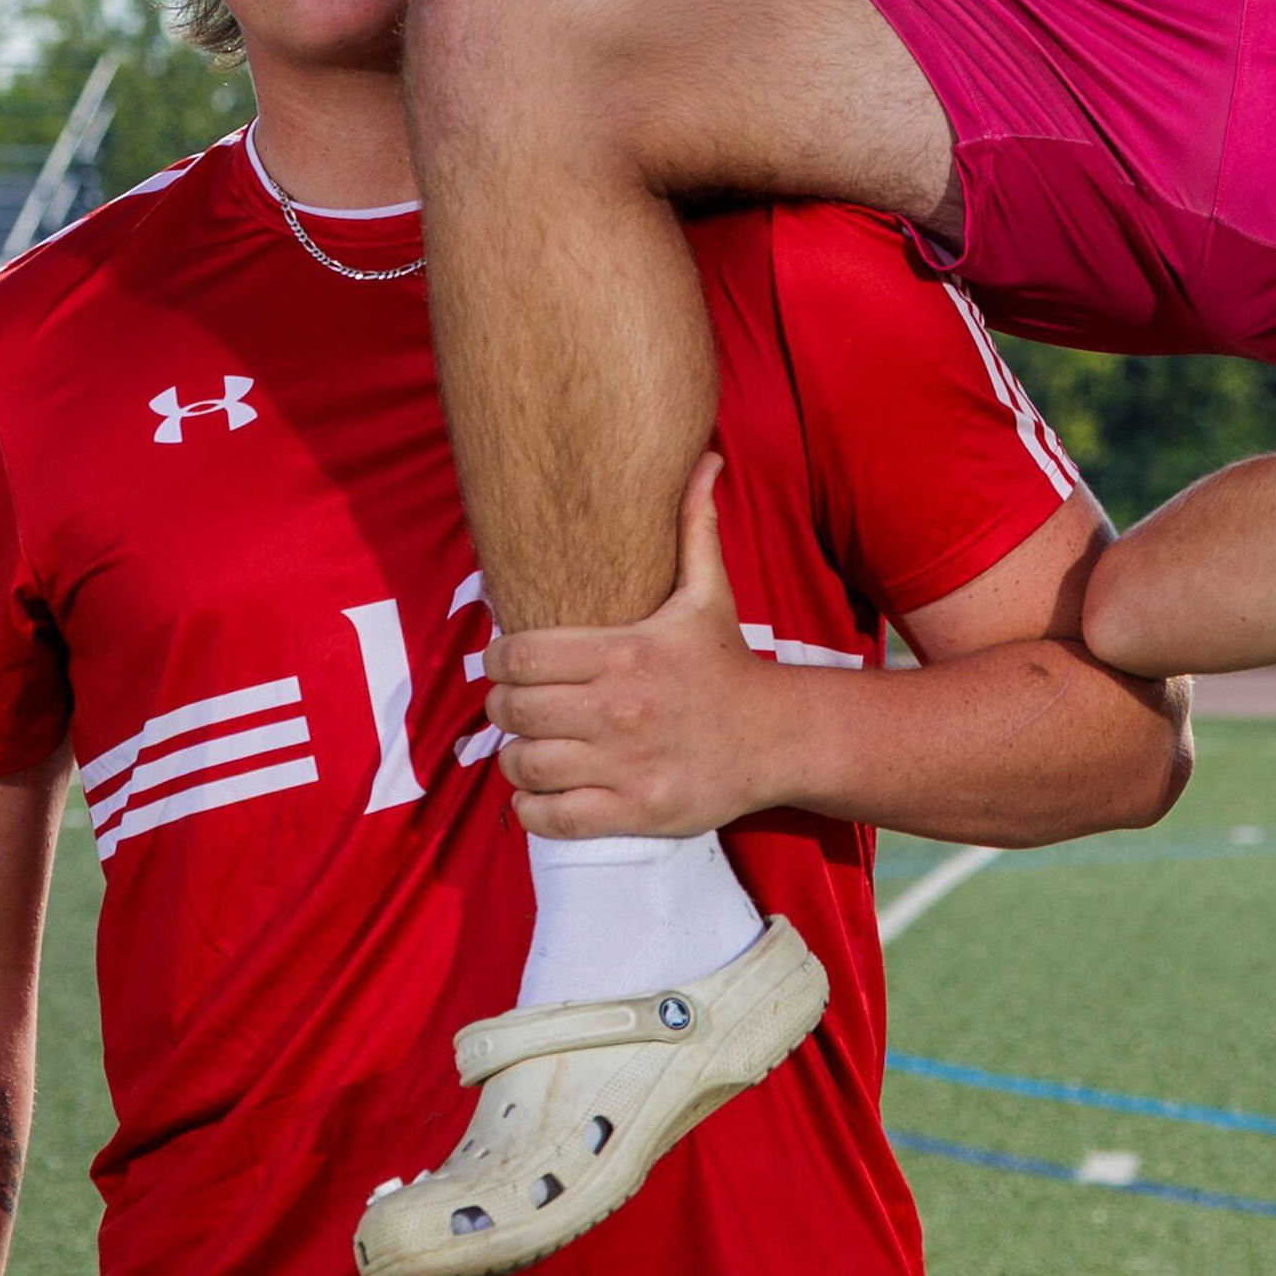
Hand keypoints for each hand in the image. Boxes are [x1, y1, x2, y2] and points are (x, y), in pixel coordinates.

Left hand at [489, 459, 787, 837]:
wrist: (778, 738)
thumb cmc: (727, 664)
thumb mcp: (708, 594)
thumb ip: (694, 527)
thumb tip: (706, 458)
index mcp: (626, 651)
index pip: (519, 654)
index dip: (497, 658)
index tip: (505, 662)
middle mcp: (620, 708)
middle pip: (512, 708)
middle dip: (502, 706)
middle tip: (515, 704)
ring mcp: (624, 764)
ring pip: (523, 763)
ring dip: (513, 756)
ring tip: (527, 745)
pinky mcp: (632, 810)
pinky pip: (549, 817)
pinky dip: (530, 807)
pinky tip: (541, 790)